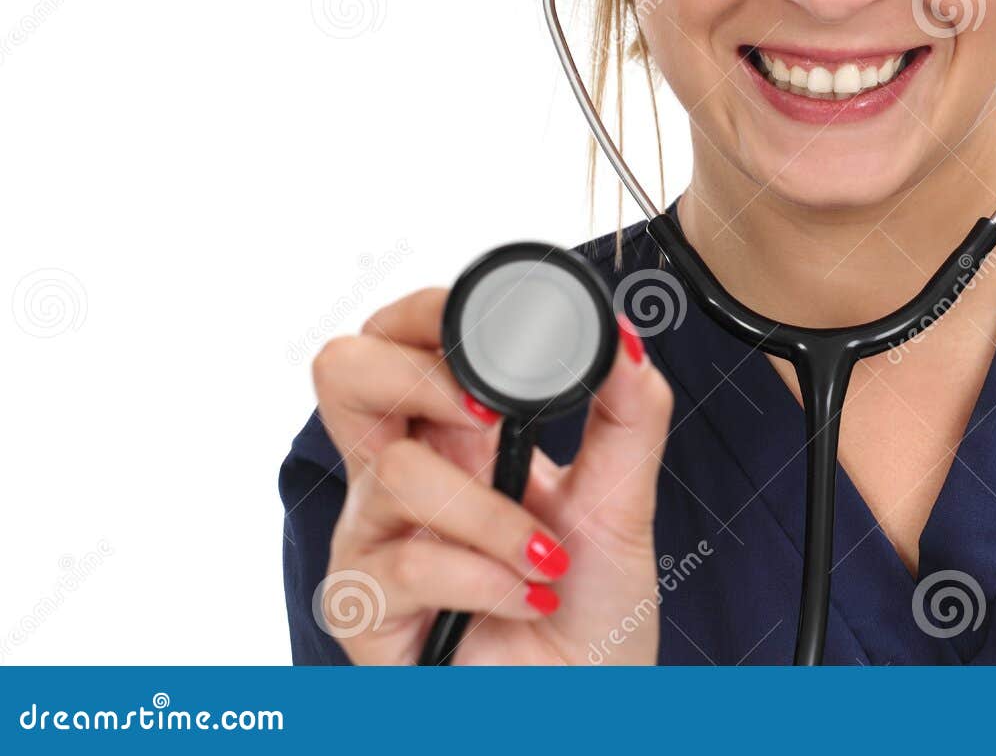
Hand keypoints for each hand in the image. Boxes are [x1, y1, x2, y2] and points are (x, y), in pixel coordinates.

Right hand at [309, 288, 672, 663]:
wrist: (585, 710)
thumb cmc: (590, 614)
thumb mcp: (624, 502)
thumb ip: (628, 415)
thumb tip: (625, 334)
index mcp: (455, 436)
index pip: (402, 338)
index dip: (429, 312)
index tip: (500, 330)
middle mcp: (403, 475)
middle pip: (341, 369)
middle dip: (415, 373)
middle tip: (489, 420)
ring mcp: (376, 539)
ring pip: (395, 473)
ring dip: (491, 517)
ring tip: (546, 560)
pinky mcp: (364, 610)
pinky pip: (403, 565)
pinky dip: (484, 579)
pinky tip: (528, 599)